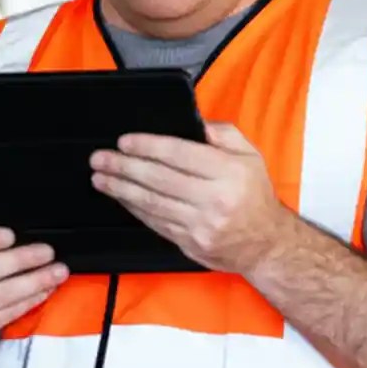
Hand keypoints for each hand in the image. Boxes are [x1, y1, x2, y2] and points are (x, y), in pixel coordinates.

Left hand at [89, 122, 296, 273]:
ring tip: (99, 177)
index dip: (148, 146)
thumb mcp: (250, 156)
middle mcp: (214, 199)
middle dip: (124, 167)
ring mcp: (200, 225)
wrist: (267, 245)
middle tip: (99, 158)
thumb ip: (222, 134)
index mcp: (229, 173)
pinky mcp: (189, 243)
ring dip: (121, 189)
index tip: (124, 142)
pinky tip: (120, 196)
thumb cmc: (255, 195)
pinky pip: (154, 222)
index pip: (179, 155)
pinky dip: (133, 208)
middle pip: (159, 179)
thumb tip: (192, 122)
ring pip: (152, 203)